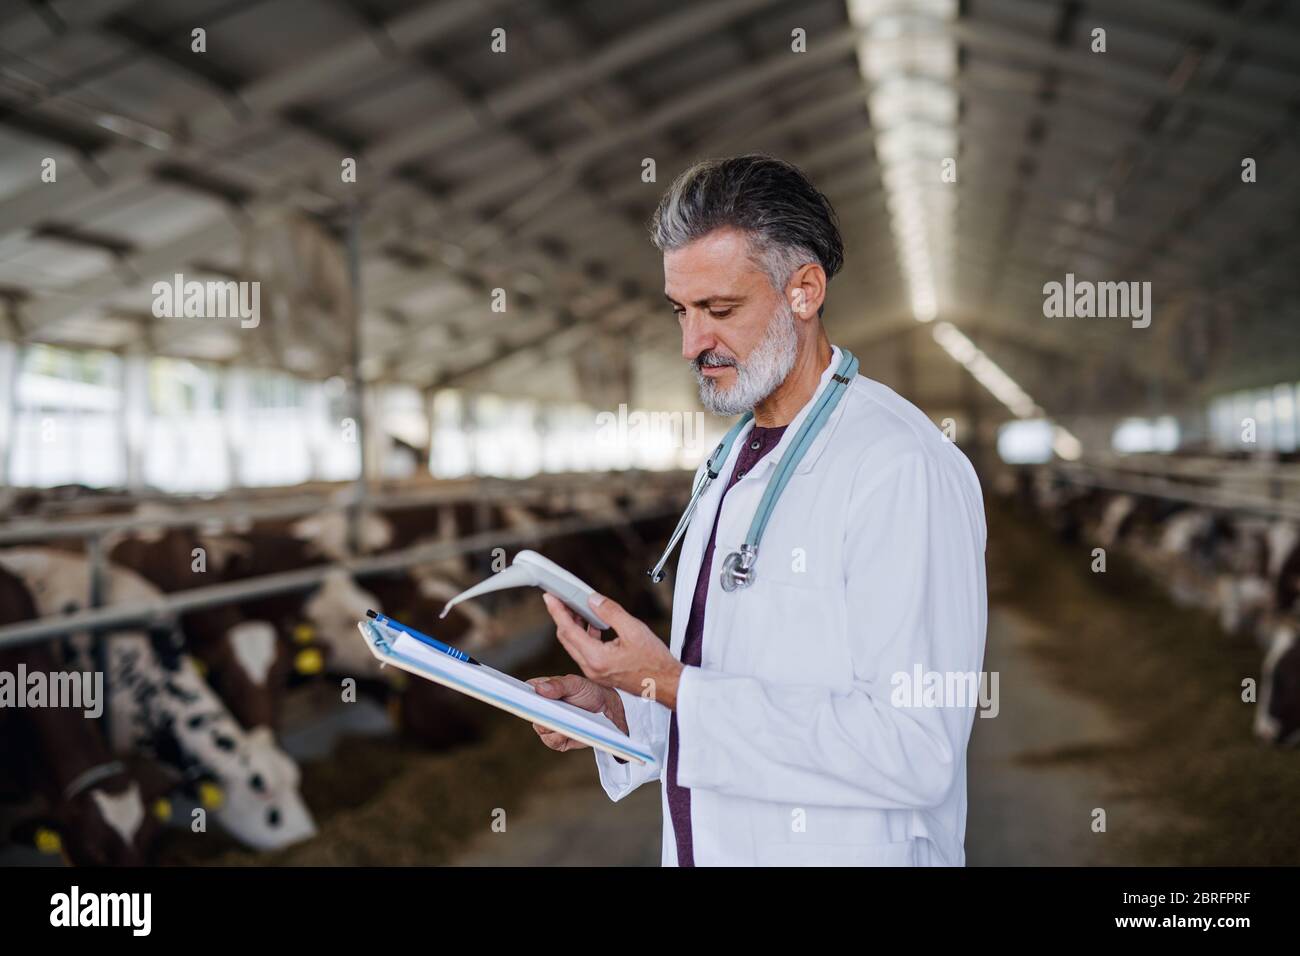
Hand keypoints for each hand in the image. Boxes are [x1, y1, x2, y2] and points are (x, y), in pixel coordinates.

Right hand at [526, 674, 626, 750]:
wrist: (606, 710)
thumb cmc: (588, 692)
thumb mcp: (575, 684)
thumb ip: (559, 684)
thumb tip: (540, 688)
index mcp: (540, 691)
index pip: (523, 692)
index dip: (520, 695)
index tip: (524, 698)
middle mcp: (540, 709)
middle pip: (530, 713)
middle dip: (540, 713)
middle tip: (552, 709)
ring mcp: (547, 726)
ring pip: (541, 728)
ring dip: (554, 725)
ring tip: (568, 718)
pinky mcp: (556, 740)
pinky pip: (552, 741)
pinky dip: (561, 736)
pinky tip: (570, 729)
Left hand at [541, 592, 682, 709]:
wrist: (667, 684)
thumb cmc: (655, 662)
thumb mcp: (634, 629)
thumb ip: (610, 612)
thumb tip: (593, 600)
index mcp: (597, 658)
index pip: (568, 630)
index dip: (558, 611)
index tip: (551, 598)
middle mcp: (592, 668)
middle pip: (567, 639)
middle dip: (562, 617)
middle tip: (561, 599)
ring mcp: (595, 673)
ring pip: (575, 645)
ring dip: (573, 626)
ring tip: (577, 608)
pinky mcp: (601, 673)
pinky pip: (585, 651)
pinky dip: (585, 636)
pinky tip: (593, 624)